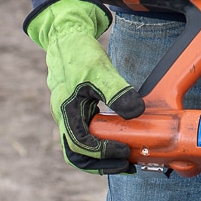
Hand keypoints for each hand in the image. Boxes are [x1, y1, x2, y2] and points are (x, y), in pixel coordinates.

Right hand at [26, 0, 144, 172]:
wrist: (65, 35)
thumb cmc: (78, 51)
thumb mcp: (100, 70)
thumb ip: (117, 92)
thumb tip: (136, 113)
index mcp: (65, 111)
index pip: (81, 146)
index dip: (103, 154)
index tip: (125, 152)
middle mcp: (64, 117)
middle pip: (77, 155)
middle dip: (101, 165)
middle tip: (126, 166)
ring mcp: (69, 114)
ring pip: (81, 147)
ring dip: (101, 158)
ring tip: (126, 160)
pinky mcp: (77, 110)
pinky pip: (86, 135)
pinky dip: (101, 143)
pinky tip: (120, 140)